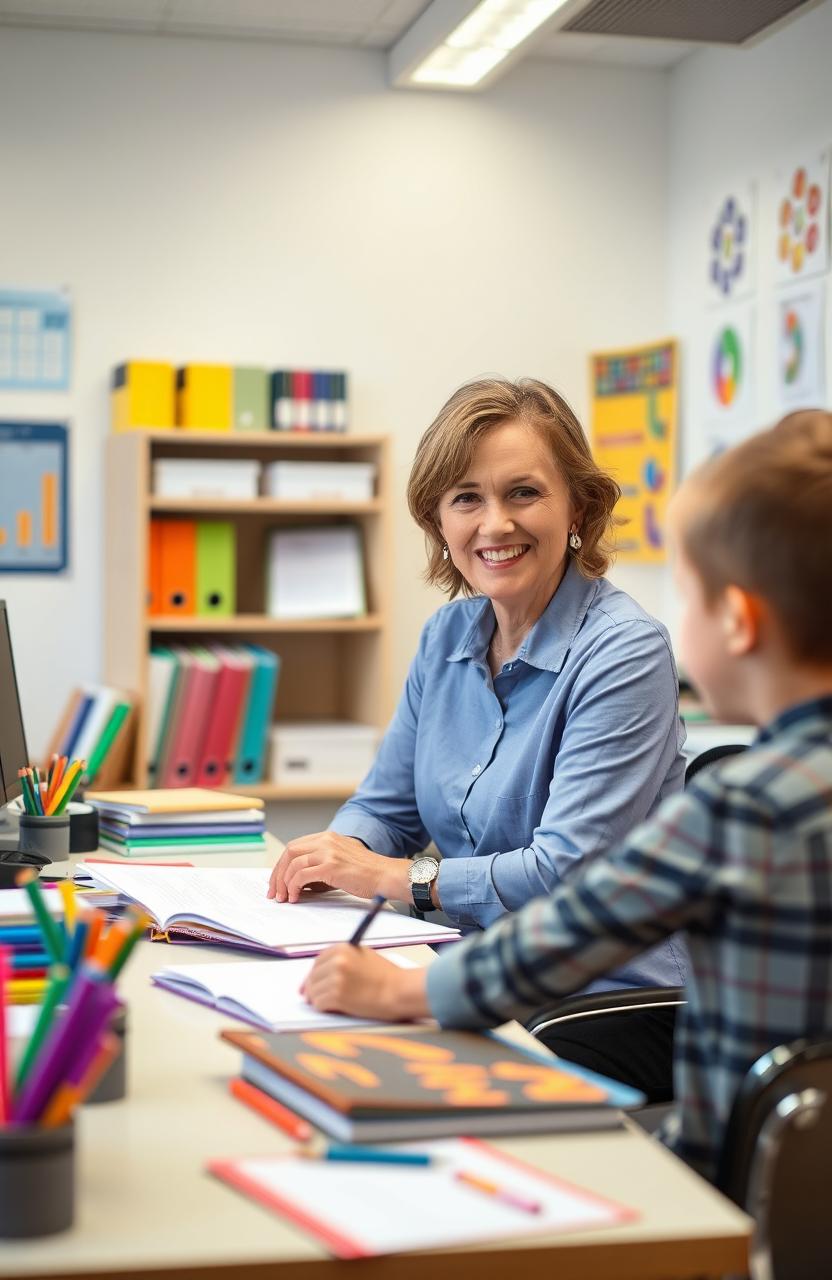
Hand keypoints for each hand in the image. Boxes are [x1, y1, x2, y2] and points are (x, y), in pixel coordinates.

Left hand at [267, 832, 409, 903]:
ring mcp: (328, 851)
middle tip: (274, 892)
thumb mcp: (340, 862)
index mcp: (328, 837)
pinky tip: (295, 897)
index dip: (282, 865)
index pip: (295, 847)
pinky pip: (301, 875)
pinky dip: (294, 887)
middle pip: (289, 852)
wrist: (385, 876)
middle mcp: (326, 840)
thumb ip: (319, 866)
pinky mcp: (331, 866)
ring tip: (284, 898)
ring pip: (293, 863)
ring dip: (284, 883)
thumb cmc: (366, 874)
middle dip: (277, 874)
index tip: (277, 882)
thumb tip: (297, 882)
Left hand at [302, 943, 430, 1020]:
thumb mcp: (363, 956)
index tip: (308, 983)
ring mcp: (336, 979)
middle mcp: (337, 961)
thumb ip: (343, 959)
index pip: (318, 961)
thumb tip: (324, 971)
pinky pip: (319, 1004)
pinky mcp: (337, 996)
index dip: (312, 973)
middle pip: (313, 976)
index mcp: (343, 948)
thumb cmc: (386, 976)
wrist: (399, 991)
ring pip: (314, 992)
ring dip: (318, 1000)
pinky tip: (331, 1009)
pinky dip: (323, 1008)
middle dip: (311, 988)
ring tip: (326, 1004)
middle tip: (311, 997)